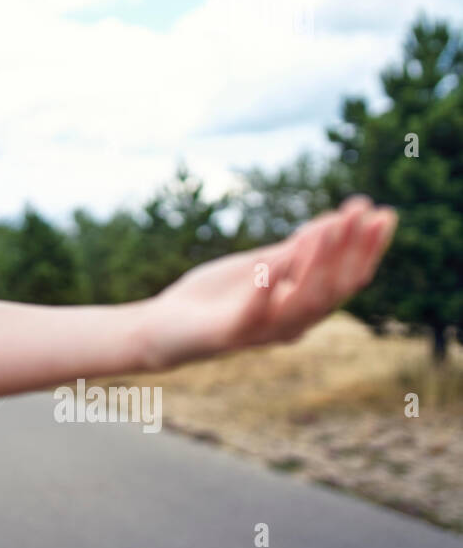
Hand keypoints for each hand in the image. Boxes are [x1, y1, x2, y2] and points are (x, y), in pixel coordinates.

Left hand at [142, 194, 397, 370]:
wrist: (165, 326)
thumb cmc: (217, 297)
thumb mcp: (261, 267)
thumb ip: (295, 251)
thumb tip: (335, 222)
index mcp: (302, 306)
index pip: (347, 278)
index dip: (367, 248)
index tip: (383, 213)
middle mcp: (292, 324)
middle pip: (333, 290)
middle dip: (349, 249)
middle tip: (360, 212)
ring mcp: (262, 332)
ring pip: (302, 303)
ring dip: (314, 264)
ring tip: (323, 229)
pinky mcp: (229, 335)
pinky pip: (252, 314)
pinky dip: (264, 289)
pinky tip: (270, 263)